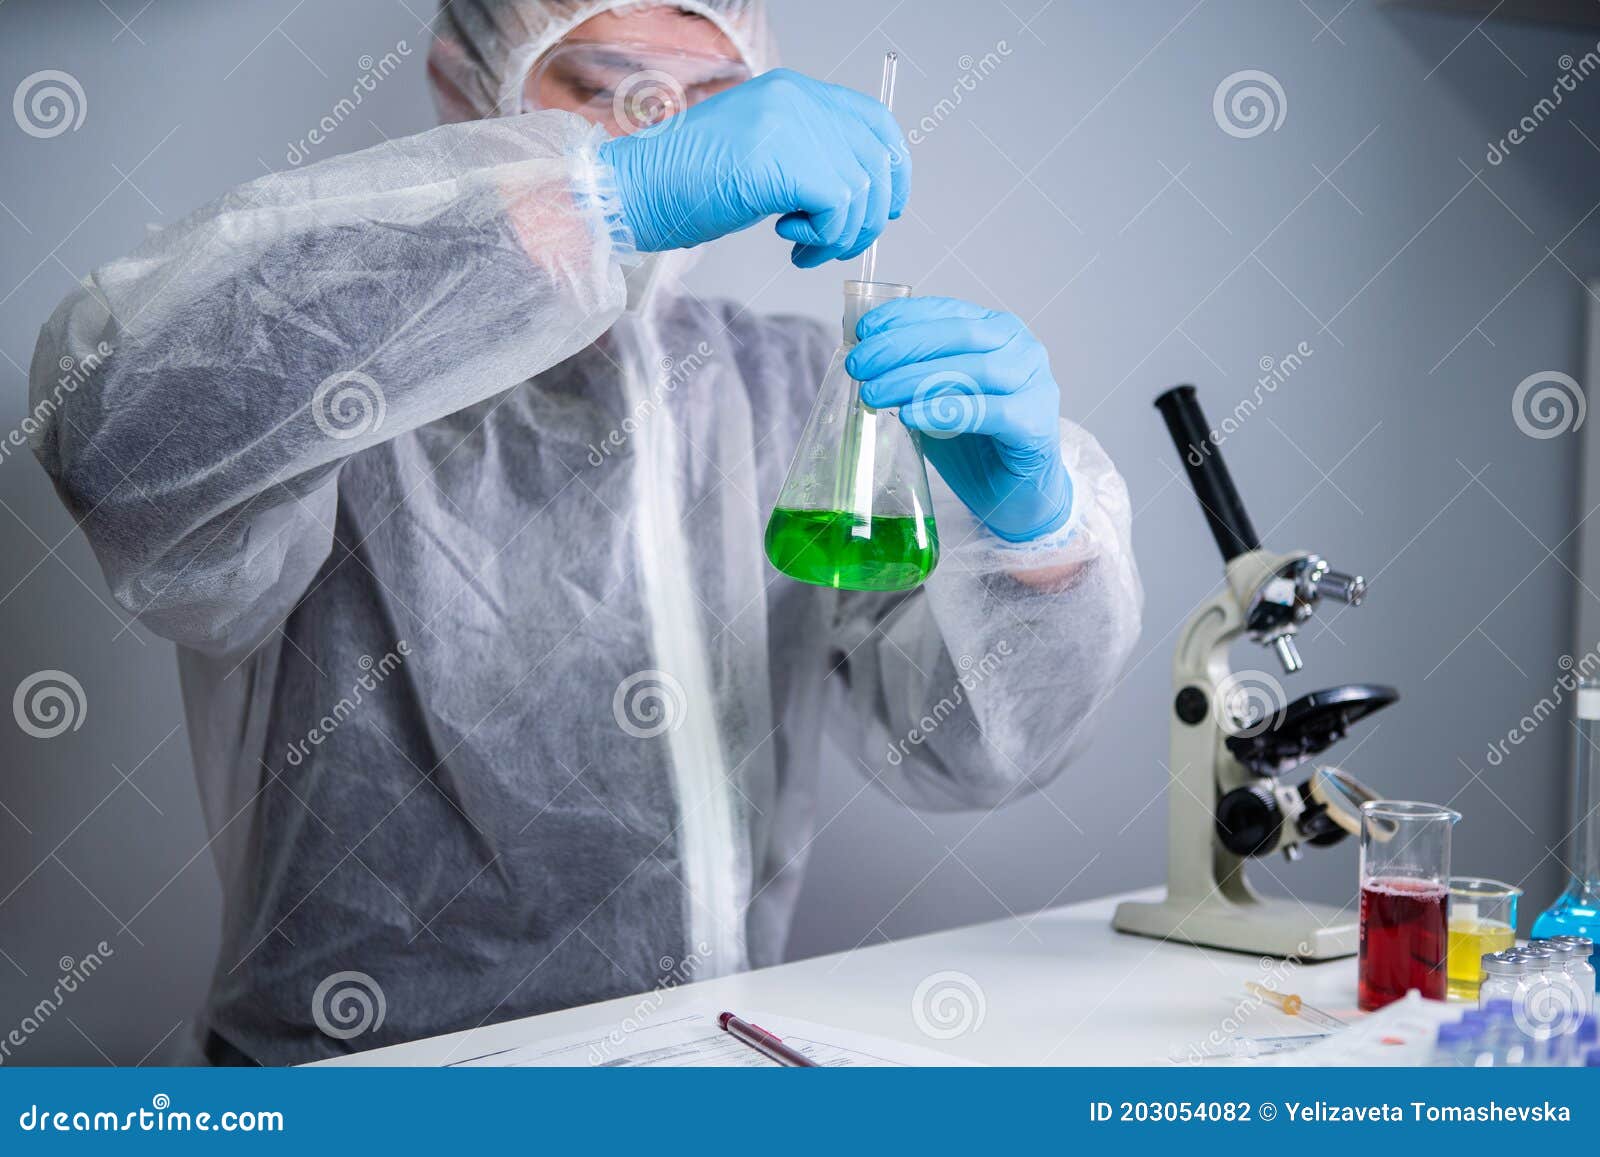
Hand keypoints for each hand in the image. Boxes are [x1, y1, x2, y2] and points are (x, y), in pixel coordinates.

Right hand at [597, 69, 909, 266]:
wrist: (633, 191)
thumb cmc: (683, 184)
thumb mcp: (756, 155)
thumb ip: (804, 157)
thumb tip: (857, 193)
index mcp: (793, 92)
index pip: (875, 122)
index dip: (893, 170)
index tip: (884, 208)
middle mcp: (797, 99)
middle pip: (878, 160)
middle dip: (867, 216)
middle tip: (832, 243)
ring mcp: (791, 126)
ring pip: (862, 190)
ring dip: (840, 234)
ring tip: (802, 246)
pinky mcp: (783, 162)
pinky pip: (839, 208)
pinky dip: (824, 237)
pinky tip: (788, 241)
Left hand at [846, 298, 1070, 542]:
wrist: (1015, 493)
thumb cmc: (974, 443)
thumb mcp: (934, 397)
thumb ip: (910, 372)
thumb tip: (862, 351)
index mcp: (997, 330)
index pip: (947, 311)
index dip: (902, 317)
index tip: (863, 332)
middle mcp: (1021, 348)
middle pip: (957, 335)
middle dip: (900, 346)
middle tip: (859, 365)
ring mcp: (1034, 383)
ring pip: (971, 371)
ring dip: (914, 379)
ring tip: (874, 393)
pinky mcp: (1035, 423)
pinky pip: (987, 412)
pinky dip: (944, 411)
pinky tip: (910, 416)